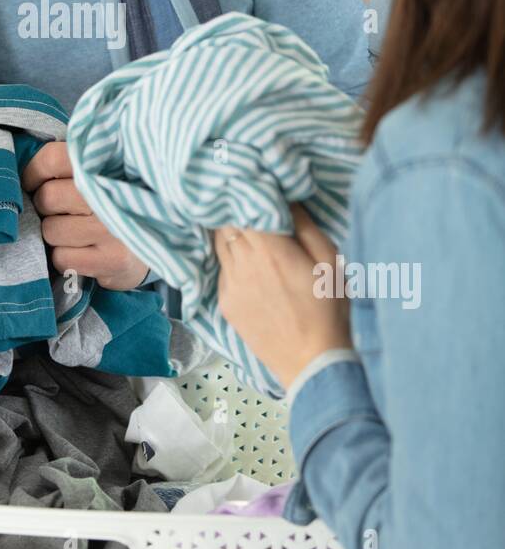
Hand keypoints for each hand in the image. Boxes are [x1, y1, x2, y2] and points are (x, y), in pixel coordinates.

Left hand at [21, 141, 148, 290]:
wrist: (154, 242)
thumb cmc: (110, 201)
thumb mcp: (96, 172)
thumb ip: (66, 163)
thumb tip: (17, 169)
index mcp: (105, 163)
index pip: (51, 158)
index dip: (33, 173)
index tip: (33, 184)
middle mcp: (111, 192)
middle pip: (47, 197)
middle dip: (46, 207)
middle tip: (63, 211)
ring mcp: (113, 227)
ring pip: (50, 230)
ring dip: (56, 235)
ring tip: (77, 232)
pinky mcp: (114, 259)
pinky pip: (62, 257)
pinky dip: (66, 257)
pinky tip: (85, 251)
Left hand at [213, 203, 351, 388]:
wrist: (312, 361)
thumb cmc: (329, 309)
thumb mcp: (329, 261)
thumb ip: (305, 226)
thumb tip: (286, 200)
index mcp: (270, 248)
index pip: (244, 206)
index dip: (247, 194)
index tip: (253, 187)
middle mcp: (243, 263)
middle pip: (226, 223)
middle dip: (235, 211)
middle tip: (246, 203)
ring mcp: (230, 285)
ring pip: (219, 245)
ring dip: (230, 234)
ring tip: (245, 230)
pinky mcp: (226, 303)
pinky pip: (222, 271)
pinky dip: (231, 261)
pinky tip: (247, 265)